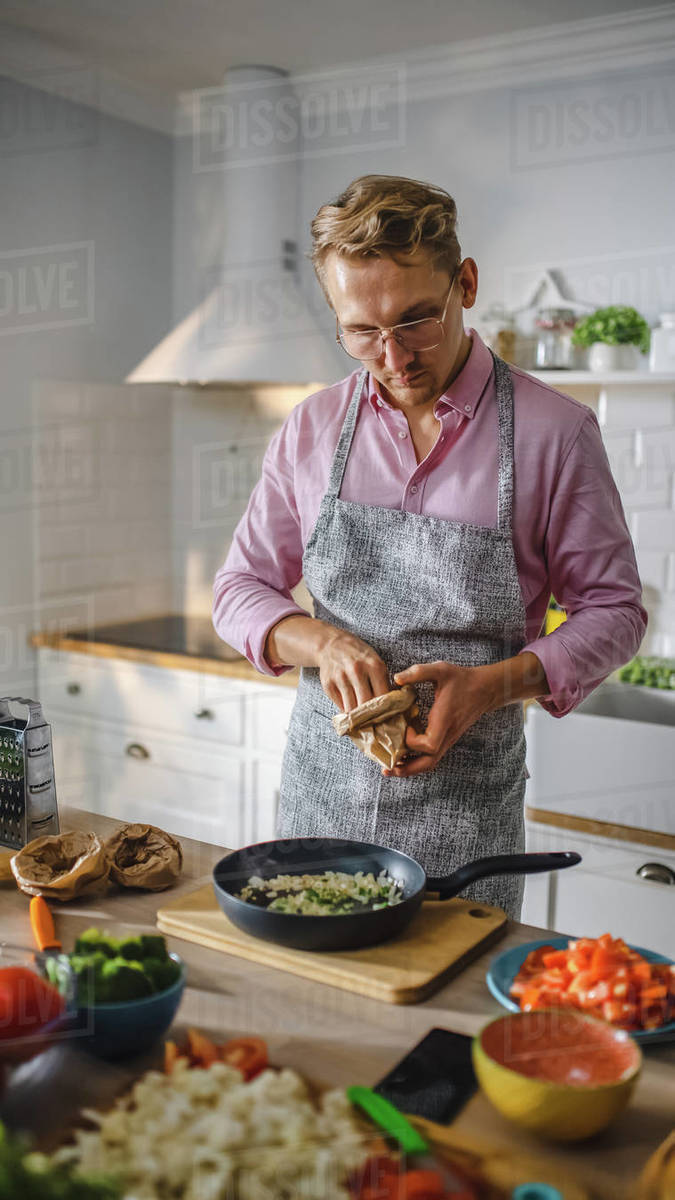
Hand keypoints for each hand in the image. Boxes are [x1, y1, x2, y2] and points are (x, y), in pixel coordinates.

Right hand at [317, 627, 390, 711]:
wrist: (332, 644)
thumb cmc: (359, 656)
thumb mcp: (376, 663)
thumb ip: (383, 682)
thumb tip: (390, 707)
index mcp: (374, 665)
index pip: (382, 696)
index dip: (385, 709)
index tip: (386, 715)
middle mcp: (356, 671)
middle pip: (366, 705)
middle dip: (370, 715)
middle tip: (373, 719)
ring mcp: (340, 677)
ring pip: (351, 708)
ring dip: (357, 714)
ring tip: (362, 715)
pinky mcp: (328, 684)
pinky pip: (340, 706)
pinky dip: (346, 708)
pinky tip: (349, 703)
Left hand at [382, 660, 492, 777]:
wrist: (485, 689)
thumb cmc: (461, 679)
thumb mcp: (440, 669)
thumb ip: (418, 672)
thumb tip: (397, 679)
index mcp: (445, 720)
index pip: (429, 744)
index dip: (413, 741)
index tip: (406, 726)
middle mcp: (447, 734)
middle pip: (429, 763)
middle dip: (407, 768)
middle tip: (387, 770)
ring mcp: (448, 739)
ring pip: (430, 763)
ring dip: (411, 768)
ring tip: (392, 768)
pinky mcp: (447, 738)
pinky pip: (432, 756)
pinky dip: (417, 760)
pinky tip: (404, 756)